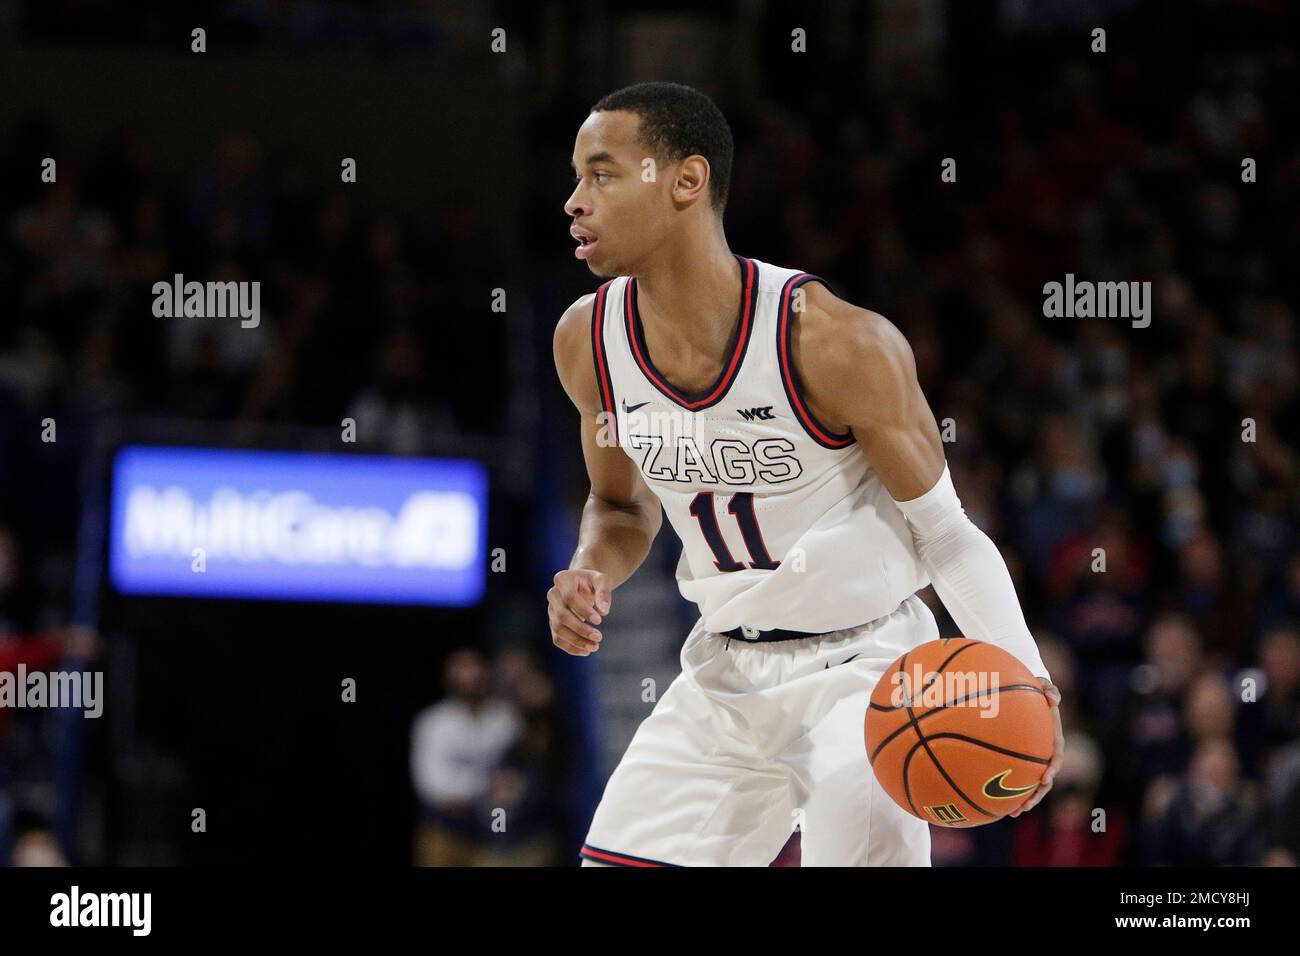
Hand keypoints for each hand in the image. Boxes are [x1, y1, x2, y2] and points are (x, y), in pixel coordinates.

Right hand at [548, 569, 611, 655]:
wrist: (583, 585)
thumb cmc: (593, 582)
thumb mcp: (602, 580)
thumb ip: (604, 592)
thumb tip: (604, 611)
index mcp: (563, 580)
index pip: (569, 597)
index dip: (583, 610)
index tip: (599, 620)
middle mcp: (553, 595)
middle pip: (562, 616)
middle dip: (580, 629)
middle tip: (599, 637)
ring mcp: (551, 610)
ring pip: (558, 629)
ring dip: (576, 641)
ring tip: (594, 647)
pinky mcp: (553, 623)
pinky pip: (558, 639)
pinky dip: (571, 647)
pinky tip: (586, 651)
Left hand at [1008, 678, 1062, 816]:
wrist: (1021, 692)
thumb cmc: (1032, 689)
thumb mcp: (1040, 685)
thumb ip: (1049, 689)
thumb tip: (1055, 698)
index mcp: (1052, 737)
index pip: (1056, 756)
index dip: (1052, 768)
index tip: (1045, 778)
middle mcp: (1043, 751)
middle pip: (1044, 778)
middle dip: (1036, 794)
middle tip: (1025, 805)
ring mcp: (1031, 757)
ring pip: (1030, 783)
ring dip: (1023, 799)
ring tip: (1012, 813)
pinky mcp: (1017, 759)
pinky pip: (1013, 776)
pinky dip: (1006, 789)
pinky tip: (992, 800)